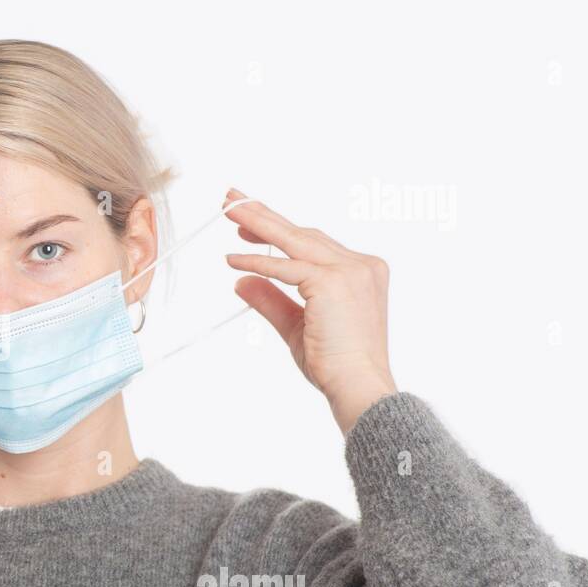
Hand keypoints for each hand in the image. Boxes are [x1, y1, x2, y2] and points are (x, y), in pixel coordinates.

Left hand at [223, 188, 396, 435]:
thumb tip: (240, 281)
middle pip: (302, 232)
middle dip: (263, 215)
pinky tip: (232, 259)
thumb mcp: (295, 326)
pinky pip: (285, 267)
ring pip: (293, 239)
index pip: (312, 242)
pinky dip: (256, 262)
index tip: (246, 224)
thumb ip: (270, 299)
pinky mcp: (332, 282)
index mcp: (360, 271)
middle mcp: (360, 264)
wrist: (358, 387)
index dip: (277, 230)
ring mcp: (349, 270)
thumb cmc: (336, 364)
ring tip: (227, 209)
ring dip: (257, 223)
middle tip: (231, 199)